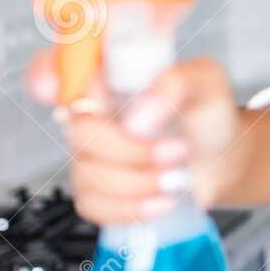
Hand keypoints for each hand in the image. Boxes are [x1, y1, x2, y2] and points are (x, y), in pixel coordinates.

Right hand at [25, 47, 240, 223]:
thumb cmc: (207, 114)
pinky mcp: (98, 189)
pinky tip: (162, 201)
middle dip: (130, 148)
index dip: (46, 74)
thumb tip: (138, 117)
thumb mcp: (206, 82)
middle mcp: (93, 112)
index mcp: (110, 75)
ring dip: (139, 181)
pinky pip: (93, 204)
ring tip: (178, 177)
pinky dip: (132, 207)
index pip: (59, 63)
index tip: (56, 91)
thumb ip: (175, 83)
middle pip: (79, 130)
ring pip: (87, 172)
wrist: (223, 160)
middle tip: (176, 150)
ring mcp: (91, 152)